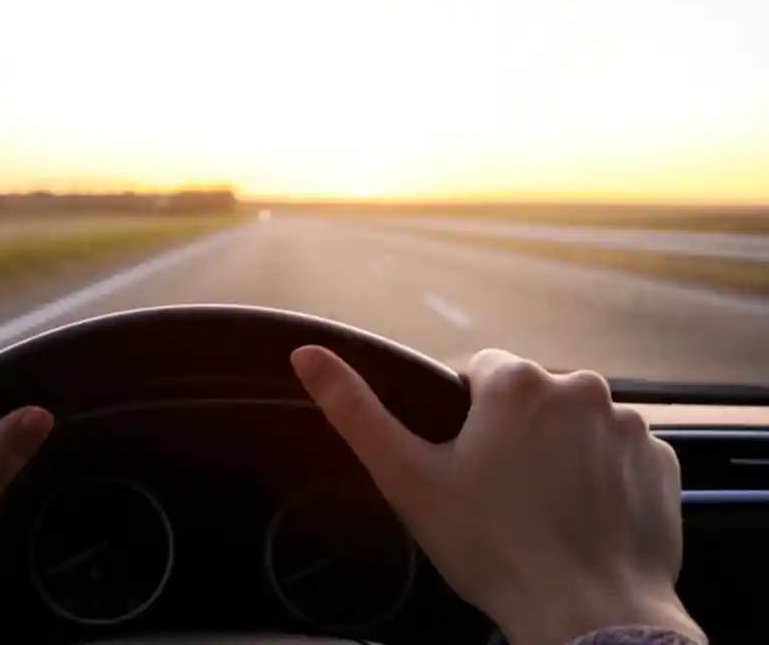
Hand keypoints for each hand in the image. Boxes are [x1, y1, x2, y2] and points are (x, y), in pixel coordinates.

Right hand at [290, 346, 703, 644]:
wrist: (586, 612)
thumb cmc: (490, 546)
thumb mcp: (407, 478)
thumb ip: (355, 410)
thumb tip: (305, 354)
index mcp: (516, 381)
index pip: (480, 372)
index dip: (466, 418)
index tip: (466, 466)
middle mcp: (580, 387)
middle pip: (531, 398)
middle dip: (515, 434)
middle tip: (499, 495)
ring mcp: (629, 425)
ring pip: (576, 426)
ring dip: (559, 453)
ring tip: (542, 513)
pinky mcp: (662, 463)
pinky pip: (620, 456)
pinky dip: (602, 478)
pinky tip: (581, 519)